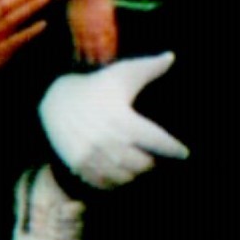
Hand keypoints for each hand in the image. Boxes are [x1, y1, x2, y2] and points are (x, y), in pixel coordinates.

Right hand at [38, 53, 189, 189]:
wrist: (56, 99)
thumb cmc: (97, 84)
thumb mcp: (123, 73)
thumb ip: (150, 67)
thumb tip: (172, 56)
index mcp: (123, 119)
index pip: (156, 141)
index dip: (173, 149)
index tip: (184, 153)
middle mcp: (107, 140)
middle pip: (142, 164)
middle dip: (152, 163)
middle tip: (155, 158)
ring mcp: (90, 155)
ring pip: (124, 176)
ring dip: (135, 174)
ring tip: (140, 166)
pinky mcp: (77, 164)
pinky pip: (102, 183)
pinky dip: (116, 182)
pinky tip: (122, 175)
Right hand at [65, 0, 117, 68]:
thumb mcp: (108, 7)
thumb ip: (109, 19)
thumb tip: (111, 30)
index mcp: (106, 20)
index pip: (110, 38)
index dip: (110, 50)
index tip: (111, 59)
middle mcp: (96, 26)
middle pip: (99, 44)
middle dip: (100, 56)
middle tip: (101, 66)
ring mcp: (84, 27)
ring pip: (87, 45)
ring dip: (89, 56)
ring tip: (91, 65)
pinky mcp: (74, 27)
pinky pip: (76, 41)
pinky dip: (77, 50)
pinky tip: (77, 57)